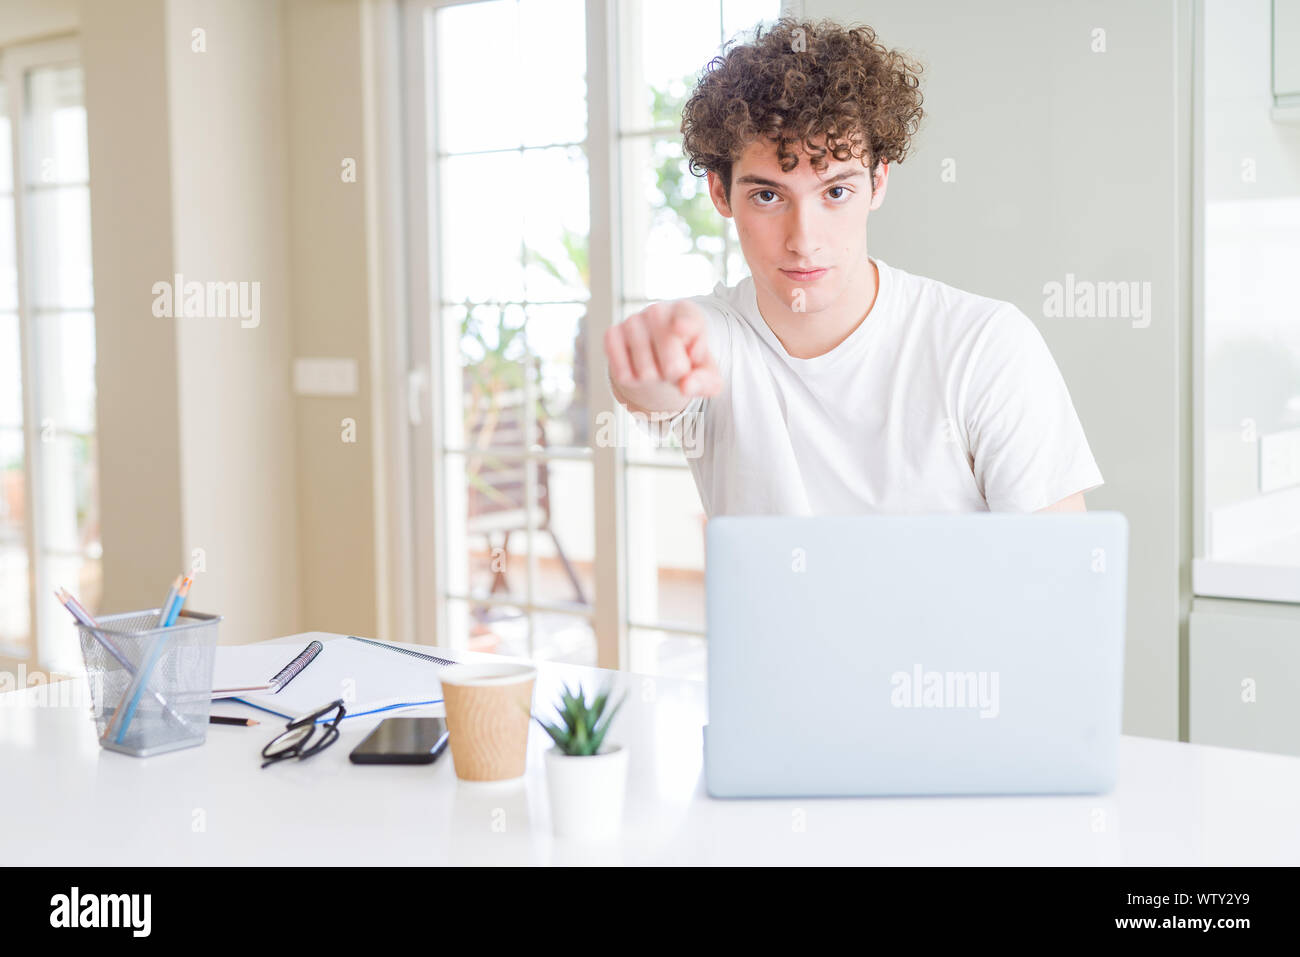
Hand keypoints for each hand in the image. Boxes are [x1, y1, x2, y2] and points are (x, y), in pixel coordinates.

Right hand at [604, 300, 722, 414]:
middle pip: (671, 365)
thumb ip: (705, 382)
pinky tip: (638, 366)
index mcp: (688, 313)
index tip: (680, 329)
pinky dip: (633, 381)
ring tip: (657, 365)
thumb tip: (686, 387)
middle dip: (676, 376)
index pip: (689, 321)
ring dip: (654, 380)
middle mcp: (659, 311)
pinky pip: (622, 374)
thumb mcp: (706, 373)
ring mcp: (633, 320)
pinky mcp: (611, 334)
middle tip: (676, 368)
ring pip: (646, 374)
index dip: (686, 328)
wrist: (659, 353)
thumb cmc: (687, 361)